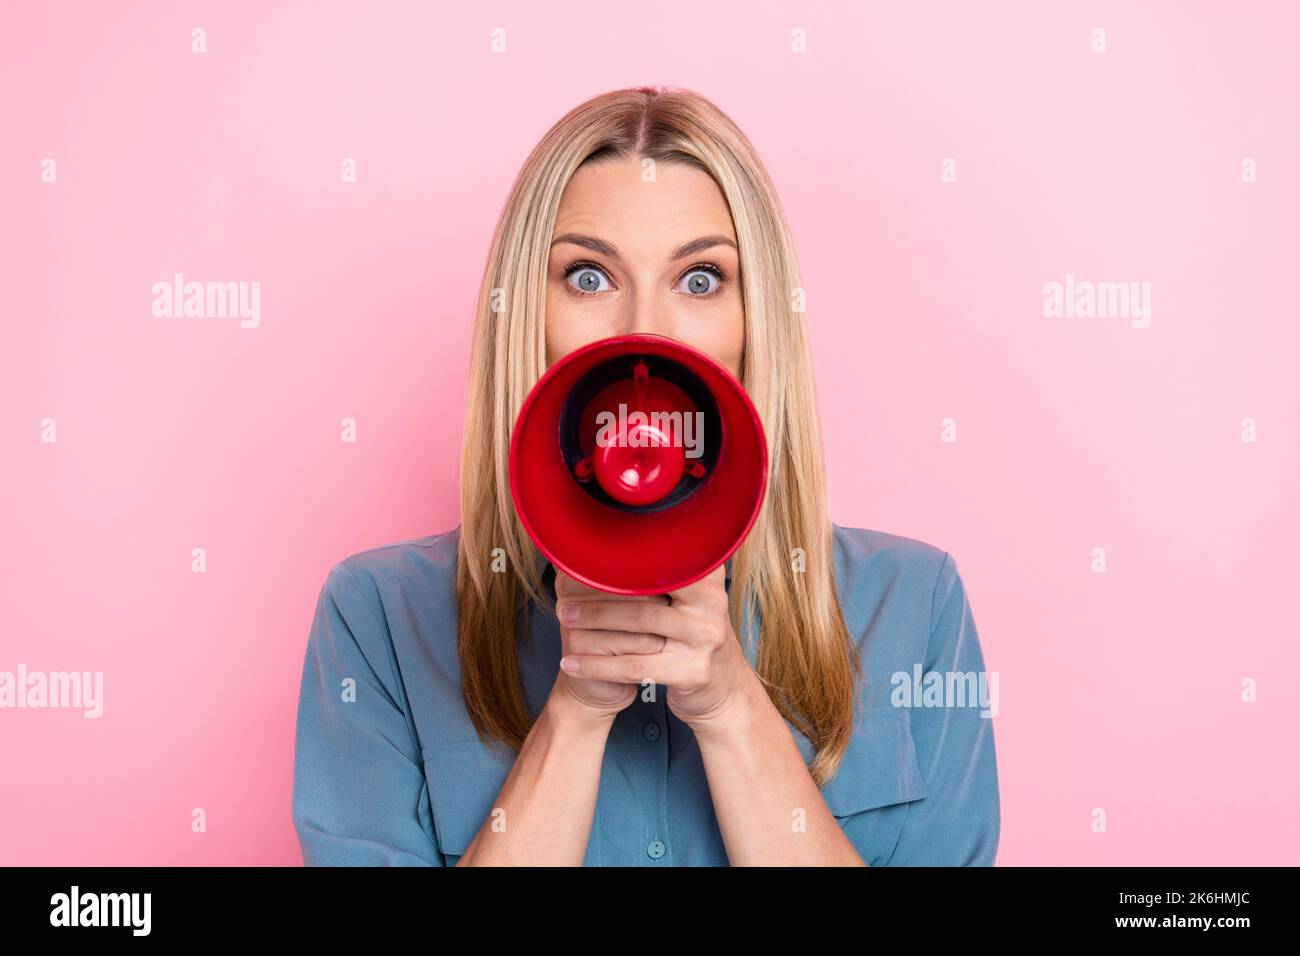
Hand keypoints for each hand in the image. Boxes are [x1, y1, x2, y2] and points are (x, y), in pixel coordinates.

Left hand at [554, 564, 754, 732]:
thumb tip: (618, 537)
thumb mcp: (692, 602)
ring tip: (563, 620)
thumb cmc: (694, 638)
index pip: (658, 563)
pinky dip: (597, 666)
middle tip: (564, 598)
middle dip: (597, 597)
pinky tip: (571, 663)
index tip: (584, 561)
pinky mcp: (692, 672)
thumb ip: (667, 575)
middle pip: (643, 594)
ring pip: (636, 627)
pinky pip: (633, 667)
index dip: (619, 562)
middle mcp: (711, 605)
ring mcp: (704, 639)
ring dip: (592, 625)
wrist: (723, 690)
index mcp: (707, 581)